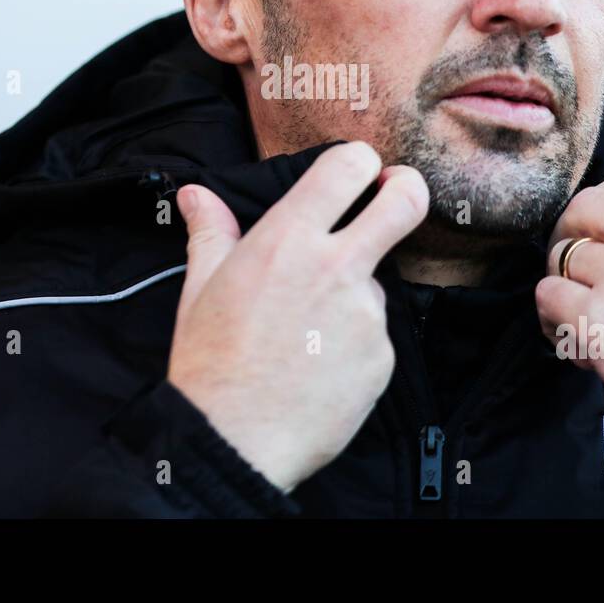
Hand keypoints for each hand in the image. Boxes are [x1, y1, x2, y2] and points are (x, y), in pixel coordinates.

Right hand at [167, 142, 428, 491]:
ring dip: (351, 294)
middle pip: (405, 202)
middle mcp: (336, 267)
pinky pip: (374, 333)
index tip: (358, 173)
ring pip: (375, 281)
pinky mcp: (382, 357)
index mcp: (288, 239)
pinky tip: (317, 366)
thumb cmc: (210, 362)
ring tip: (304, 334)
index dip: (360, 161)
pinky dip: (352, 343)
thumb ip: (210, 231)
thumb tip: (195, 194)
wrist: (234, 441)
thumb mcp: (201, 288)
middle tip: (396, 196)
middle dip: (407, 189)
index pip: (349, 165)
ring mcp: (366, 314)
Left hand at [534, 165, 603, 474]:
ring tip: (589, 320)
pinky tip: (579, 343)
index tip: (603, 229)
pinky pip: (547, 296)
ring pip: (562, 256)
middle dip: (572, 234)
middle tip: (577, 269)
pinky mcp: (596, 319)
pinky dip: (553, 320)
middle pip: (585, 207)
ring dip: (566, 286)